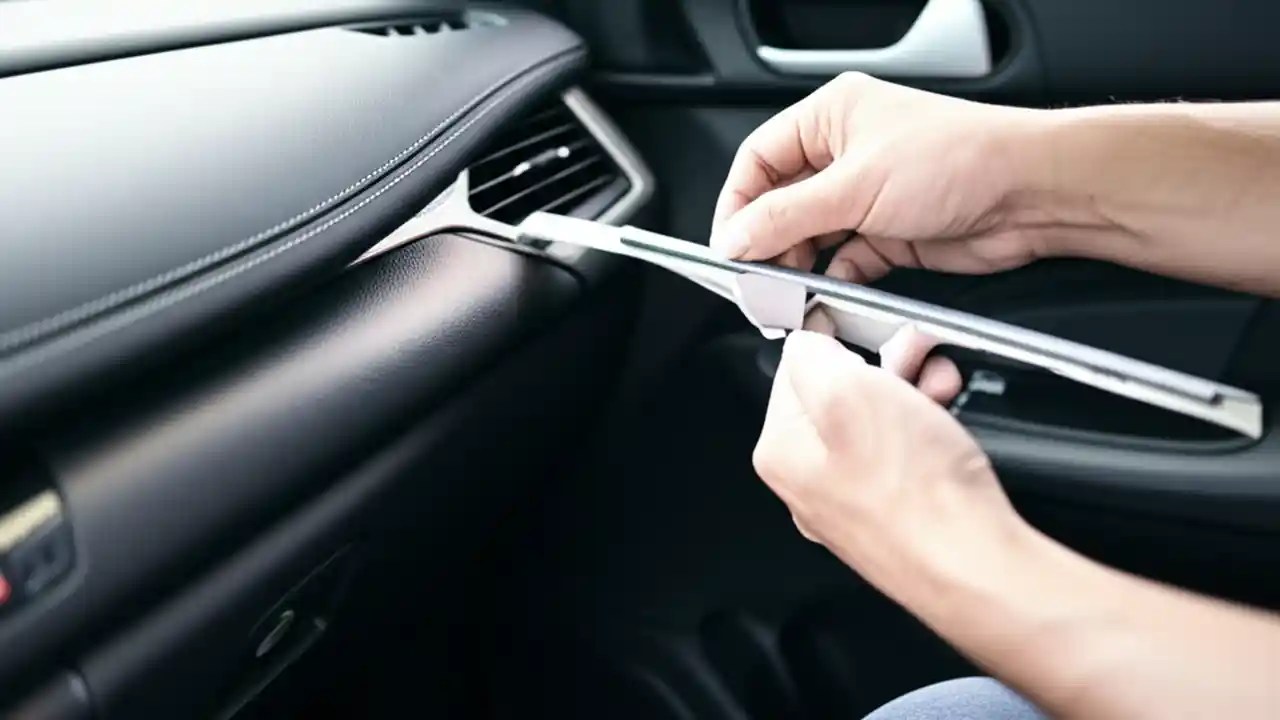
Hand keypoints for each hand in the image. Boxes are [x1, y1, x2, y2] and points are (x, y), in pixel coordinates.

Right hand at [711, 72, 1046, 281]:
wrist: (1033, 194)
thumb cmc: (962, 159)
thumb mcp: (854, 187)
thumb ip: (786, 218)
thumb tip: (736, 239)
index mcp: (831, 117)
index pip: (759, 160)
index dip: (737, 205)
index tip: (729, 246)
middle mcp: (846, 153)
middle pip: (780, 203)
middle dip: (767, 242)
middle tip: (756, 278)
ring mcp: (868, 194)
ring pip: (810, 236)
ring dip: (797, 266)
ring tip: (787, 292)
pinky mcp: (890, 233)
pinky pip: (843, 261)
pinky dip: (830, 280)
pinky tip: (825, 294)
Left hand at [753, 330, 1028, 604]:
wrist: (973, 564)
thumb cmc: (914, 491)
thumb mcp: (849, 389)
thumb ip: (813, 353)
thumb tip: (807, 340)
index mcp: (779, 450)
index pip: (794, 367)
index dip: (841, 341)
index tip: (875, 333)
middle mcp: (807, 481)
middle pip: (839, 394)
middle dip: (886, 368)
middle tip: (919, 360)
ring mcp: (849, 502)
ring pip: (876, 421)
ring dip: (912, 393)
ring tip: (942, 389)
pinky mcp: (892, 514)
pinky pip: (901, 455)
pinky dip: (926, 429)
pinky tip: (948, 426)